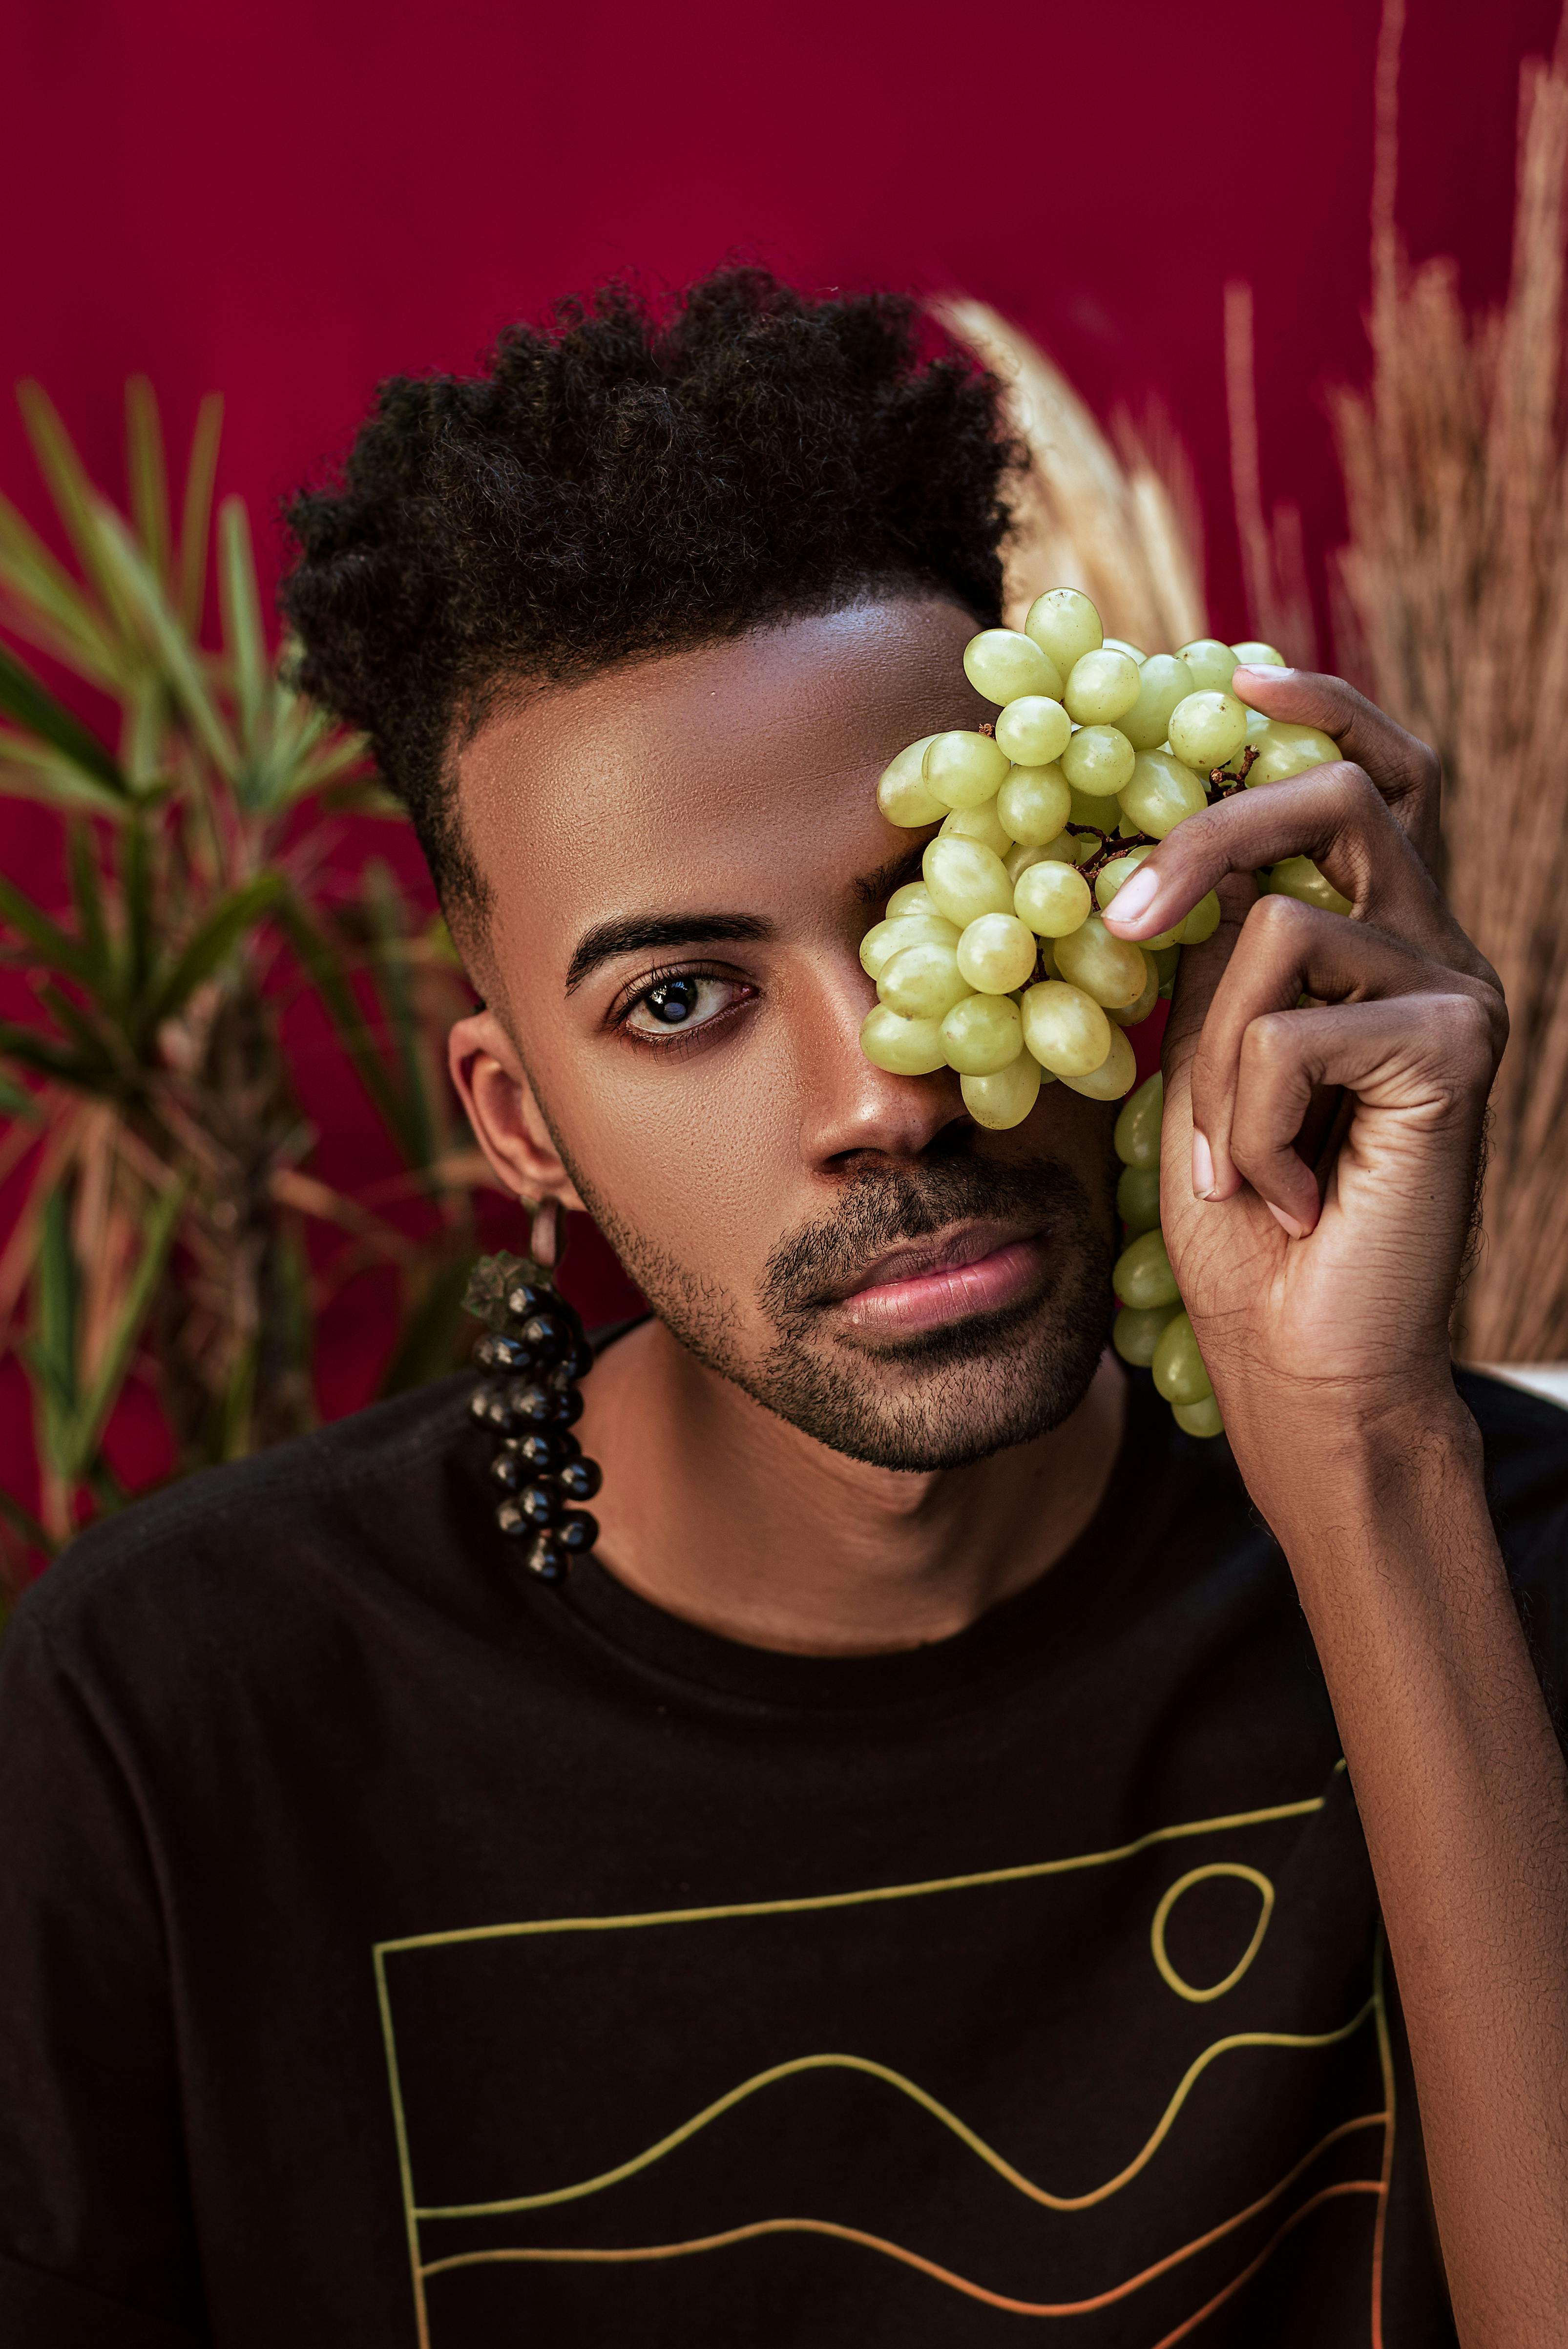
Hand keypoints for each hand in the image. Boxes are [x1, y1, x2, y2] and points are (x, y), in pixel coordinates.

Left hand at [1101, 666, 1505, 1468]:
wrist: (1302, 1358)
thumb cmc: (1245, 1220)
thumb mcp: (1203, 1061)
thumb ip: (1211, 956)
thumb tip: (1164, 848)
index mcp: (1390, 940)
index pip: (1379, 780)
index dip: (1317, 715)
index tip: (1237, 678)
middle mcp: (1440, 950)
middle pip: (1342, 798)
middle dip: (1209, 838)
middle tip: (1118, 924)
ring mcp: (1461, 994)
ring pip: (1288, 927)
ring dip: (1216, 1058)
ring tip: (1233, 1162)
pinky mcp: (1458, 1050)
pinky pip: (1293, 1028)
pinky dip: (1247, 1119)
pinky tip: (1284, 1192)